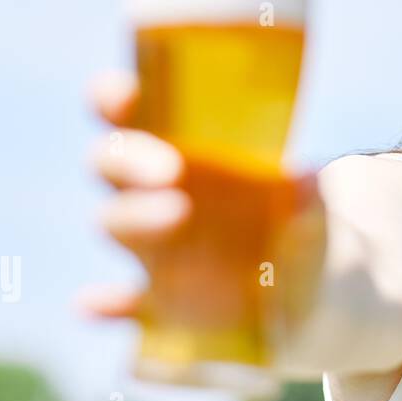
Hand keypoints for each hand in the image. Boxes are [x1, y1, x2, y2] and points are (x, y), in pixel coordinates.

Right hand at [78, 70, 326, 363]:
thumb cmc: (288, 216)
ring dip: (135, 218)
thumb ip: (303, 194)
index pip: (125, 109)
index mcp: (178, 144)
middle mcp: (151, 189)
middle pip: (109, 161)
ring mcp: (150, 243)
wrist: (304, 283)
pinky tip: (95, 305)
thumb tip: (303, 181)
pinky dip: (107, 305)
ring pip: (114, 221)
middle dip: (128, 159)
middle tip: (170, 170)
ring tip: (178, 214)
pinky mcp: (156, 300)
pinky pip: (122, 303)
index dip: (113, 97)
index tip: (125, 95)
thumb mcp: (305, 201)